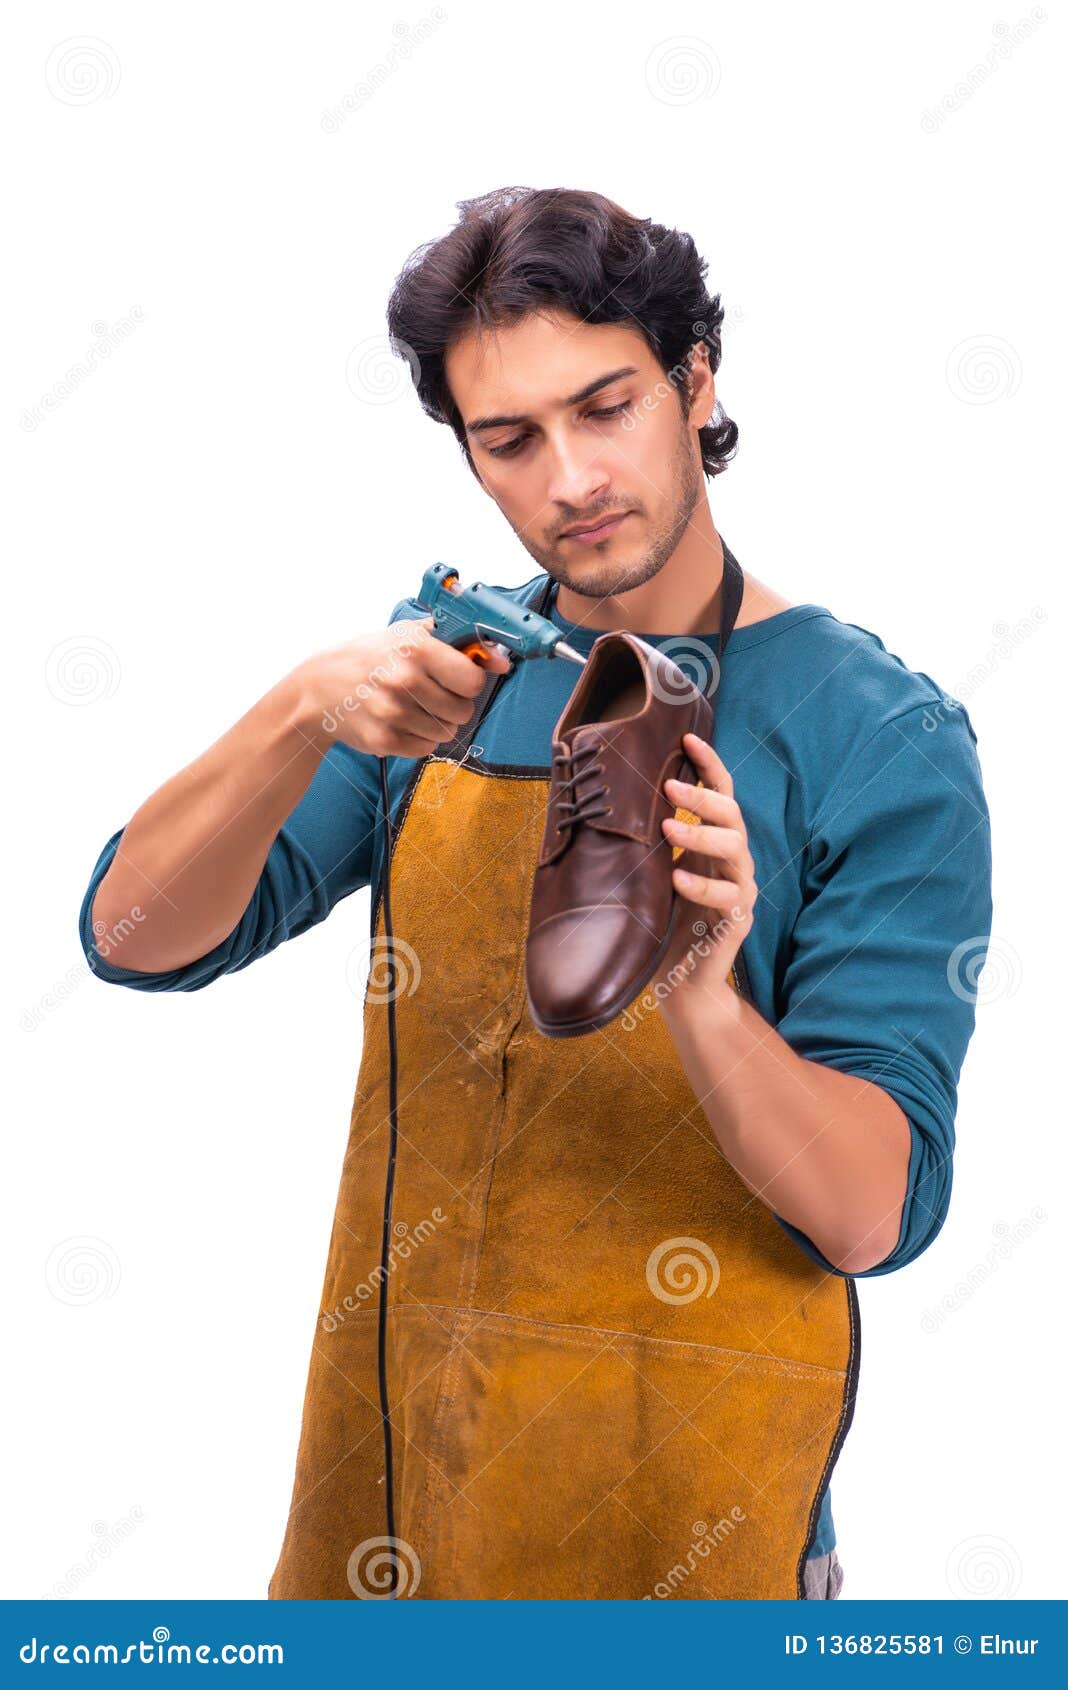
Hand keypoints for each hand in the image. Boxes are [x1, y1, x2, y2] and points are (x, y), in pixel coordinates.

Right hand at [292, 617, 512, 758]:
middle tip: (432, 695)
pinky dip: (418, 738)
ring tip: (413, 708)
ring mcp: (393, 713)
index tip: (456, 678)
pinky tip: (399, 722)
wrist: (318, 689)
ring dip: (437, 723)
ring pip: (447, 732)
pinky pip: (426, 748)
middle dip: (454, 704)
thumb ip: (455, 641)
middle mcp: (403, 681)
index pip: (473, 680)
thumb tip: (500, 660)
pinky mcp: (384, 740)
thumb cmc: (369, 658)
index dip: (469, 681)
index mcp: (415, 649)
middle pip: (464, 710)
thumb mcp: (405, 635)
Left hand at [651, 732, 757, 1002]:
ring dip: (700, 834)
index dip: (709, 765)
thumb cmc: (663, 921)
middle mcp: (732, 860)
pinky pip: (728, 896)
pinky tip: (676, 879)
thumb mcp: (650, 873)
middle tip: (670, 787)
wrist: (682, 981)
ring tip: (668, 828)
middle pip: (732, 814)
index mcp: (712, 842)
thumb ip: (645, 842)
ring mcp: (739, 888)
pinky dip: (701, 886)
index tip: (688, 739)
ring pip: (736, 849)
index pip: (720, 793)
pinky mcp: (737, 920)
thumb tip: (605, 800)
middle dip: (703, 796)